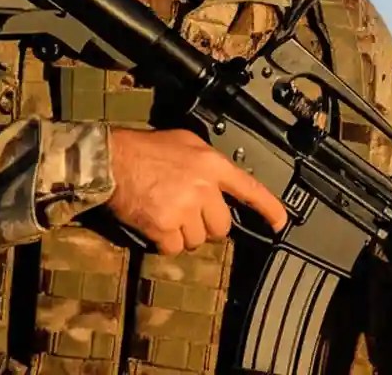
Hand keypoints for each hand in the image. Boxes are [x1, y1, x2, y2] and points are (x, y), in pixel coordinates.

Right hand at [104, 127, 288, 254]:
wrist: (111, 160)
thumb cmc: (144, 149)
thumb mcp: (184, 142)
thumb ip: (207, 162)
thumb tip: (220, 180)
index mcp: (211, 165)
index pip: (249, 189)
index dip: (269, 208)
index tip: (280, 222)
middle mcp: (203, 188)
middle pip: (222, 226)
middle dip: (206, 224)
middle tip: (187, 212)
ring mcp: (184, 208)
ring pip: (197, 240)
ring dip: (184, 234)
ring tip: (166, 213)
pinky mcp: (164, 226)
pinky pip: (174, 249)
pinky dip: (164, 243)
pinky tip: (154, 224)